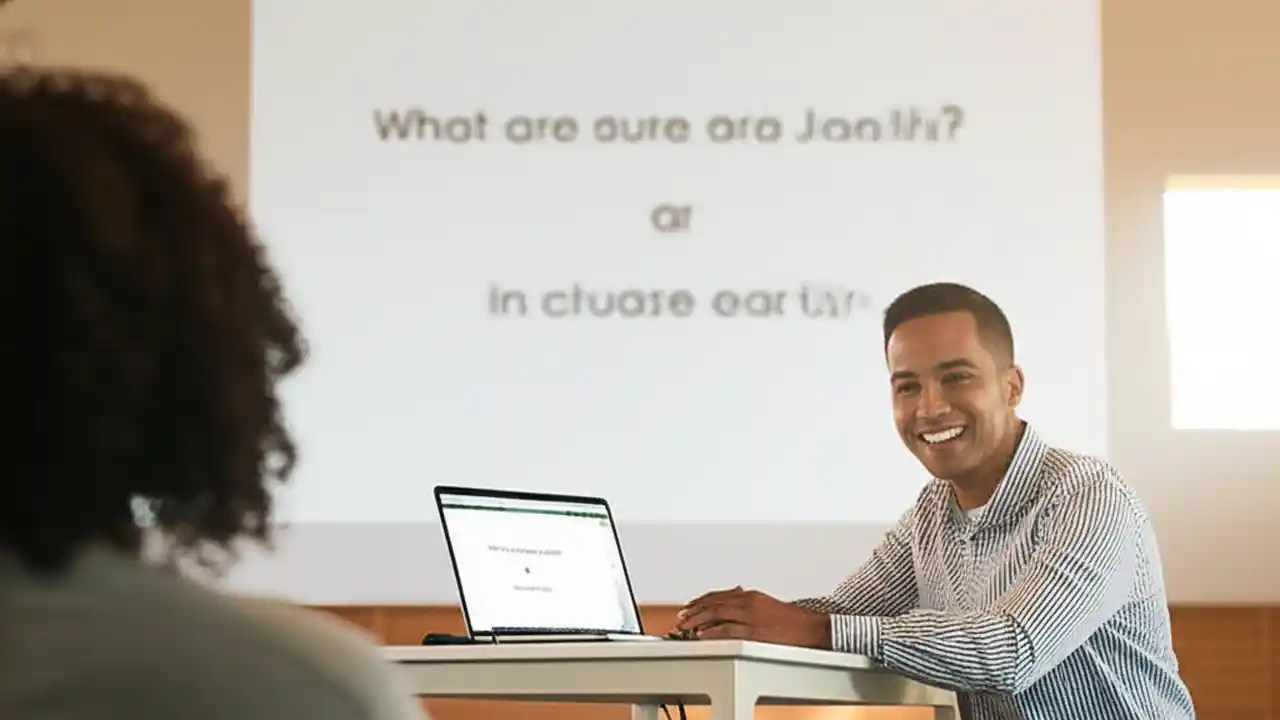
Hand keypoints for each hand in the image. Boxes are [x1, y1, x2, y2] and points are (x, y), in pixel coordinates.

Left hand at [673, 586, 831, 648]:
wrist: (812, 630)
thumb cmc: (793, 621)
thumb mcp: (767, 605)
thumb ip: (748, 603)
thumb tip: (732, 600)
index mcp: (751, 596)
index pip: (718, 595)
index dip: (700, 601)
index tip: (688, 606)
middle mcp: (749, 603)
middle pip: (714, 603)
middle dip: (694, 610)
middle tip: (681, 617)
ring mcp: (751, 618)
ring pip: (717, 614)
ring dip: (698, 620)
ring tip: (685, 626)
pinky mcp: (754, 634)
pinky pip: (727, 631)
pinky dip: (711, 632)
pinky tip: (701, 635)